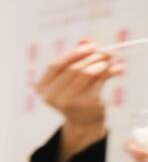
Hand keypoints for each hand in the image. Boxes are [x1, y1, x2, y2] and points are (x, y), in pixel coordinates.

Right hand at [38, 39, 124, 161]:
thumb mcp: (71, 77)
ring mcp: (68, 101)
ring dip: (102, 63)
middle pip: (74, 68)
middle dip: (93, 57)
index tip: (91, 46)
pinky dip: (112, 72)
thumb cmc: (76, 94)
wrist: (83, 121)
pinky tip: (119, 69)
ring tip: (112, 60)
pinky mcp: (85, 103)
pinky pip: (100, 81)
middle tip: (108, 52)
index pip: (55, 65)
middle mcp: (51, 96)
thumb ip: (76, 57)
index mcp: (42, 87)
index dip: (74, 53)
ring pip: (87, 73)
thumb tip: (85, 40)